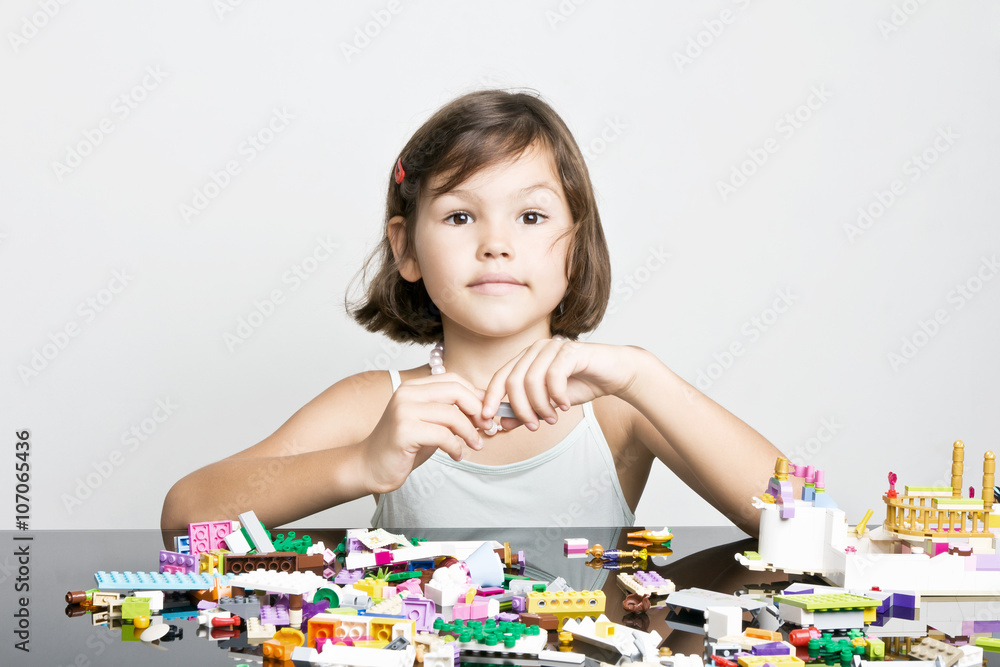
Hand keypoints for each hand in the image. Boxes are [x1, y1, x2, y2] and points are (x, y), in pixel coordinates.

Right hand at [361, 372, 495, 493]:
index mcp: (413, 387)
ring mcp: (404, 410)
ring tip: (476, 445)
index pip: (453, 380)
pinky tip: (457, 455)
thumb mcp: (430, 424)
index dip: (476, 395)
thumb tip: (484, 410)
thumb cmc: (403, 447)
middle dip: (478, 410)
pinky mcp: (404, 431)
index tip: (488, 413)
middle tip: (488, 427)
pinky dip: (456, 447)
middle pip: (455, 391)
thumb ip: (450, 413)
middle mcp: (407, 393)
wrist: (370, 467)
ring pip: (452, 414)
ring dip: (470, 432)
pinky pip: (442, 435)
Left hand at [481, 339, 640, 430]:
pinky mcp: (570, 351)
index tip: (487, 420)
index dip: (491, 398)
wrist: (615, 374)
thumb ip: (526, 411)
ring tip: (552, 417)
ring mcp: (553, 347)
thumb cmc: (582, 384)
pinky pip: (553, 376)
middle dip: (521, 409)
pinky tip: (565, 405)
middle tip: (534, 425)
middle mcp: (536, 349)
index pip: (500, 377)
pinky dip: (557, 396)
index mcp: (527, 359)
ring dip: (541, 406)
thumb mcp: (549, 403)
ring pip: (531, 381)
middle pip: (513, 381)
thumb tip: (501, 424)